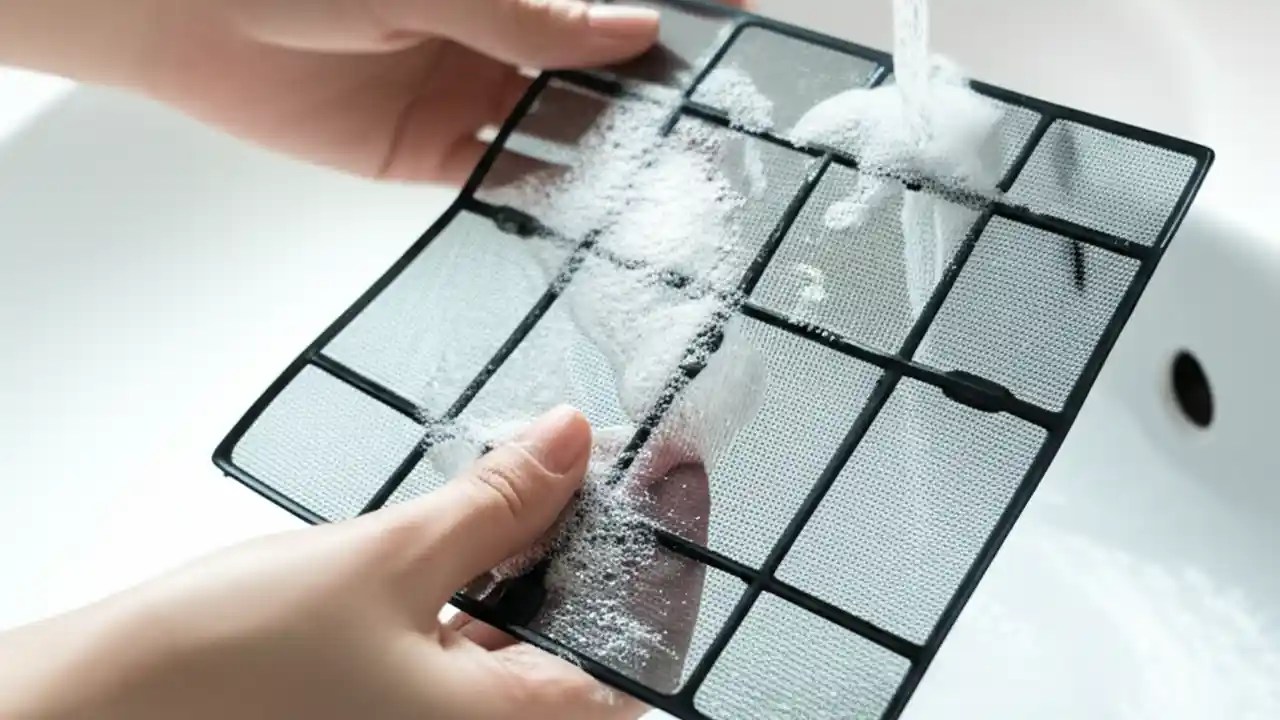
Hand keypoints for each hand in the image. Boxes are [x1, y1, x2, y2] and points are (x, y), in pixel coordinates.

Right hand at [0, 406, 653, 719]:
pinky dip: (488, 583)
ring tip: (549, 479)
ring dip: (542, 559)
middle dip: (601, 549)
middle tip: (605, 464)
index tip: (676, 481)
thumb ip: (497, 502)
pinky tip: (483, 526)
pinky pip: (474, 643)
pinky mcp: (395, 706)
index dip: (670, 557)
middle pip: (589, 643)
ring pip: (529, 639)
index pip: (639, 647)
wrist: (98, 711)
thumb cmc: (231, 665)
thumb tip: (575, 441)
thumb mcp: (391, 559)